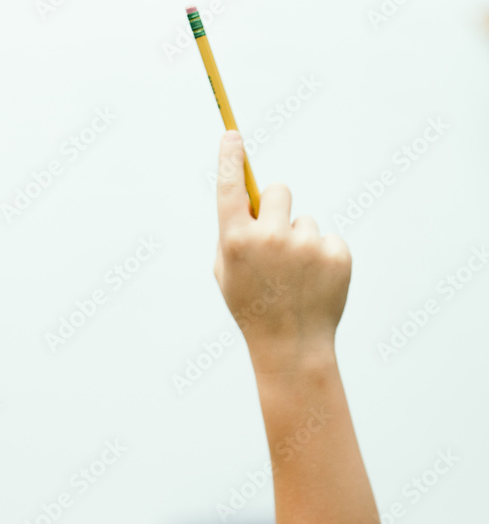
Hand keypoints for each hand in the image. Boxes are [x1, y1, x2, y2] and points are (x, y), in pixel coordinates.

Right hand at [213, 131, 351, 373]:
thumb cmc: (254, 308)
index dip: (230, 158)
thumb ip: (232, 235)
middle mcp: (270, 238)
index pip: (230, 186)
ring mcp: (306, 245)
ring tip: (295, 279)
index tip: (232, 135)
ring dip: (300, 242)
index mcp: (236, 243)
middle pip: (278, 189)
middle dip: (277, 208)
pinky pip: (327, 239)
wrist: (292, 347)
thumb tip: (247, 198)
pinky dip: (322, 258)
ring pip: (305, 221)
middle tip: (276, 242)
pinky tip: (315, 284)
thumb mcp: (227, 275)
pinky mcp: (336, 253)